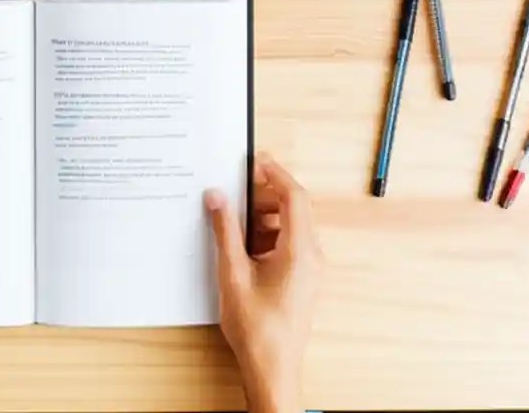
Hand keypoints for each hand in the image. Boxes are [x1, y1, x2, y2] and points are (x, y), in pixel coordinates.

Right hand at [204, 154, 323, 412]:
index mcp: (299, 250)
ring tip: (234, 222)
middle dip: (264, 195)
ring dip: (264, 217)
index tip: (255, 161)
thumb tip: (217, 198)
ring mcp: (309, 268)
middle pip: (294, 208)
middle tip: (235, 190)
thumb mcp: (233, 273)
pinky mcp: (302, 278)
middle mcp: (311, 256)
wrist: (273, 368)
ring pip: (291, 225)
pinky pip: (289, 243)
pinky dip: (267, 235)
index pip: (293, 196)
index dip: (274, 173)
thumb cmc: (257, 328)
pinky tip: (242, 246)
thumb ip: (224, 232)